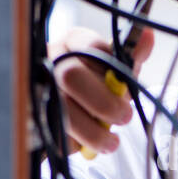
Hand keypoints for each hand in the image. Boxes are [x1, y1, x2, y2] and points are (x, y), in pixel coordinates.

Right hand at [47, 26, 154, 157]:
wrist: (61, 118)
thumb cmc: (92, 89)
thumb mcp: (113, 72)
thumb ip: (130, 57)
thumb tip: (147, 35)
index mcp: (72, 42)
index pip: (91, 45)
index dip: (113, 70)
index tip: (126, 88)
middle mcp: (48, 60)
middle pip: (72, 76)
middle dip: (104, 103)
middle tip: (123, 117)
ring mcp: (34, 87)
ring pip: (62, 109)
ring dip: (94, 132)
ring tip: (110, 142)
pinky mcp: (30, 117)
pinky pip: (53, 132)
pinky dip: (74, 143)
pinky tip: (82, 143)